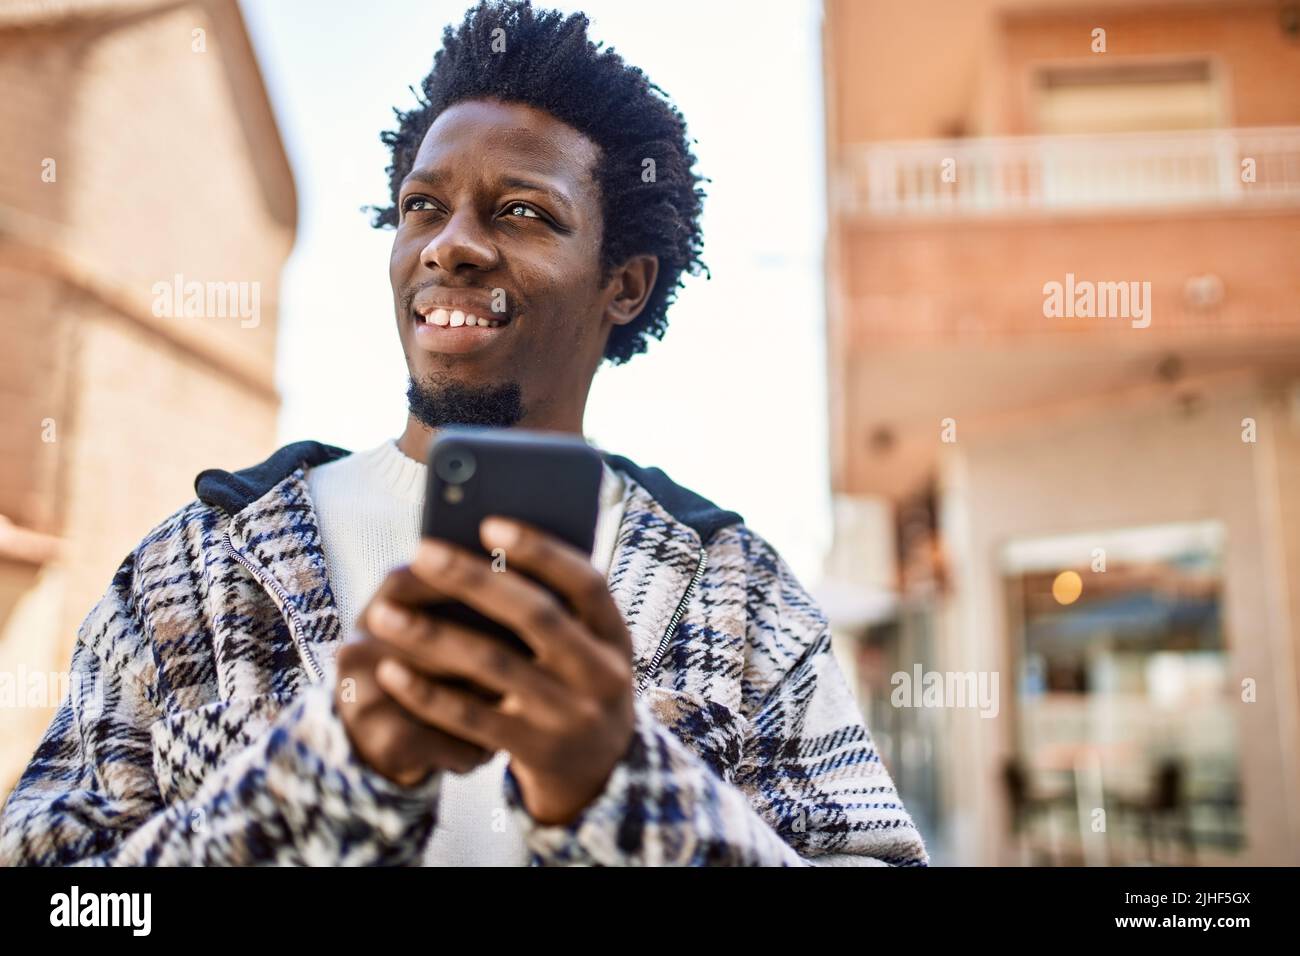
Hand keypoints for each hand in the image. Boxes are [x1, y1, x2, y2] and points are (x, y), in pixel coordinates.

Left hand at [364, 516, 635, 824]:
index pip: (585, 582)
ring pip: (494, 665)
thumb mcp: (590, 648)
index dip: (541, 551)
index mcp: (615, 636)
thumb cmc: (578, 686)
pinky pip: (472, 719)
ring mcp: (569, 715)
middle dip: (474, 580)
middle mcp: (601, 674)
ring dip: (433, 636)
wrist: (601, 775)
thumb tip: (483, 549)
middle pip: (535, 616)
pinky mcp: (534, 751)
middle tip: (422, 551)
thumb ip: (557, 606)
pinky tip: (391, 671)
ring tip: (384, 614)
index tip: (488, 524)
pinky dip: (428, 693)